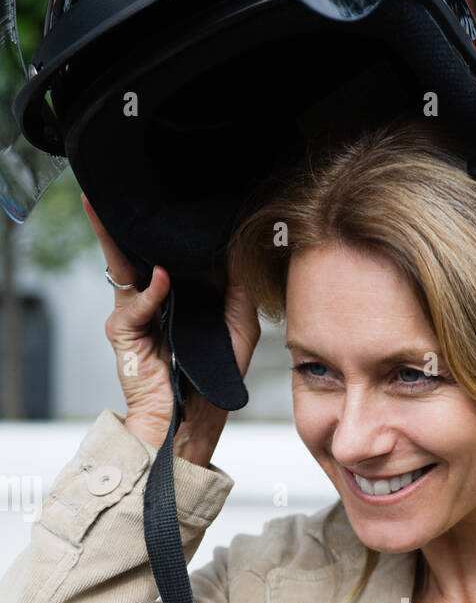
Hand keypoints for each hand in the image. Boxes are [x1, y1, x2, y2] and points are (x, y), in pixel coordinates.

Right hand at [82, 193, 260, 465]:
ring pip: (120, 265)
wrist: (194, 419)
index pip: (164, 249)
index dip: (163, 225)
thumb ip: (239, 288)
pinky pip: (134, 304)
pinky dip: (151, 293)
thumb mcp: (239, 326)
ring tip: (107, 206)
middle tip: (119, 183)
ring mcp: (134, 313)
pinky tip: (163, 281)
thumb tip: (237, 247)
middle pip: (133, 248)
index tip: (167, 195)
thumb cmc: (213, 377)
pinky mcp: (124, 333)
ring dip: (114, 236)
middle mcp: (151, 298)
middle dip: (121, 218)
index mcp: (176, 293)